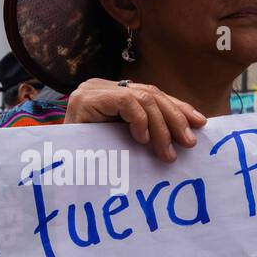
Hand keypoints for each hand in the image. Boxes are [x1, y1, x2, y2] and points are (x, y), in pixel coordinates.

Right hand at [64, 78, 205, 161]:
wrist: (58, 170)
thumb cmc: (92, 161)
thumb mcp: (126, 142)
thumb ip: (148, 132)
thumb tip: (187, 133)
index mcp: (112, 92)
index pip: (152, 94)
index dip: (177, 108)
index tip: (199, 125)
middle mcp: (102, 86)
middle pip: (151, 94)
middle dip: (174, 118)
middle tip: (188, 143)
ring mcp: (92, 90)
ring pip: (143, 98)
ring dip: (161, 127)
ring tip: (167, 152)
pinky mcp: (85, 99)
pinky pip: (125, 101)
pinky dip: (139, 120)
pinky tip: (142, 139)